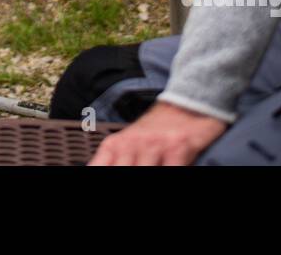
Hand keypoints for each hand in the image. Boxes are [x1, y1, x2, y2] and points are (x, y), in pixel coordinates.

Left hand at [88, 101, 226, 165]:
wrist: (187, 102)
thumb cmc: (156, 129)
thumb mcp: (127, 143)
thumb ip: (111, 160)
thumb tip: (95, 167)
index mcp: (114, 145)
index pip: (98, 167)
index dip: (98, 173)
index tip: (93, 177)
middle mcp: (132, 144)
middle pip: (121, 171)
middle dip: (126, 174)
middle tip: (134, 169)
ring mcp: (154, 145)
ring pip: (144, 170)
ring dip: (147, 173)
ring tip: (150, 169)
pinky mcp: (178, 147)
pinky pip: (171, 169)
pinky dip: (171, 171)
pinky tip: (170, 170)